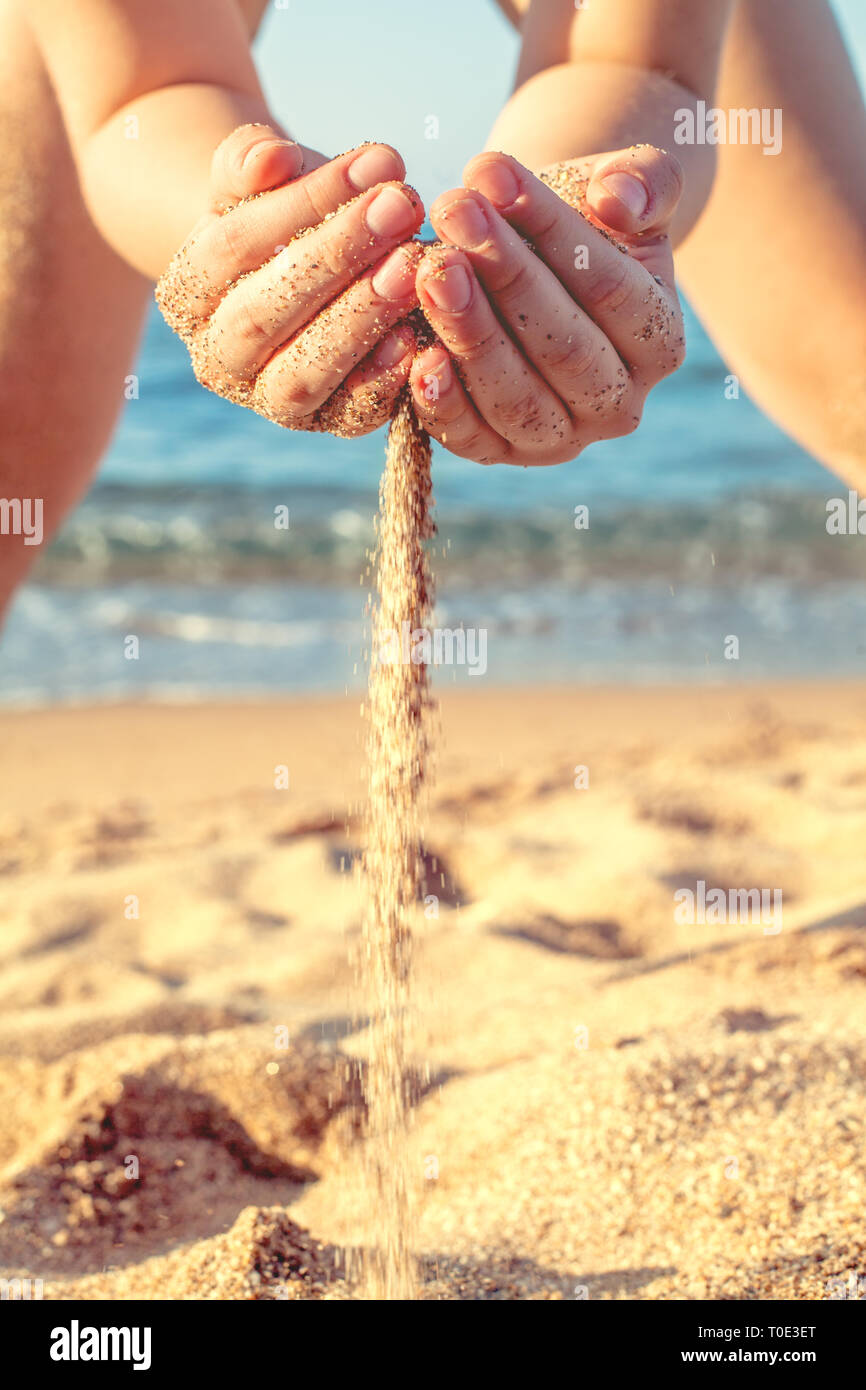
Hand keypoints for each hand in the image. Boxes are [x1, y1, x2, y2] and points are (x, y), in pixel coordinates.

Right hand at [156, 125, 425, 435]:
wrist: (317, 269)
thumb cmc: (288, 213)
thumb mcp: (263, 177)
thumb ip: (252, 158)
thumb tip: (270, 159)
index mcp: (185, 296)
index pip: (234, 247)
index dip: (303, 203)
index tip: (375, 162)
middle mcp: (217, 360)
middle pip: (263, 315)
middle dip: (336, 258)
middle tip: (400, 207)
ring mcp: (269, 402)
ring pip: (302, 373)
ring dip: (360, 318)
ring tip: (412, 262)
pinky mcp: (327, 424)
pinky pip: (350, 413)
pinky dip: (383, 379)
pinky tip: (418, 335)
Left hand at [408, 146, 684, 464]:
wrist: (536, 264)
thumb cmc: (583, 220)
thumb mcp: (625, 187)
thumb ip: (643, 180)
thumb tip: (618, 195)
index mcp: (660, 344)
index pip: (611, 288)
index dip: (553, 229)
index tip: (492, 171)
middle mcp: (617, 406)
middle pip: (564, 348)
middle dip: (505, 277)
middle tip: (452, 212)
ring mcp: (558, 439)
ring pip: (515, 396)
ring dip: (468, 332)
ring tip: (428, 267)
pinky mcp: (498, 453)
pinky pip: (469, 437)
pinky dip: (440, 401)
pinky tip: (413, 353)